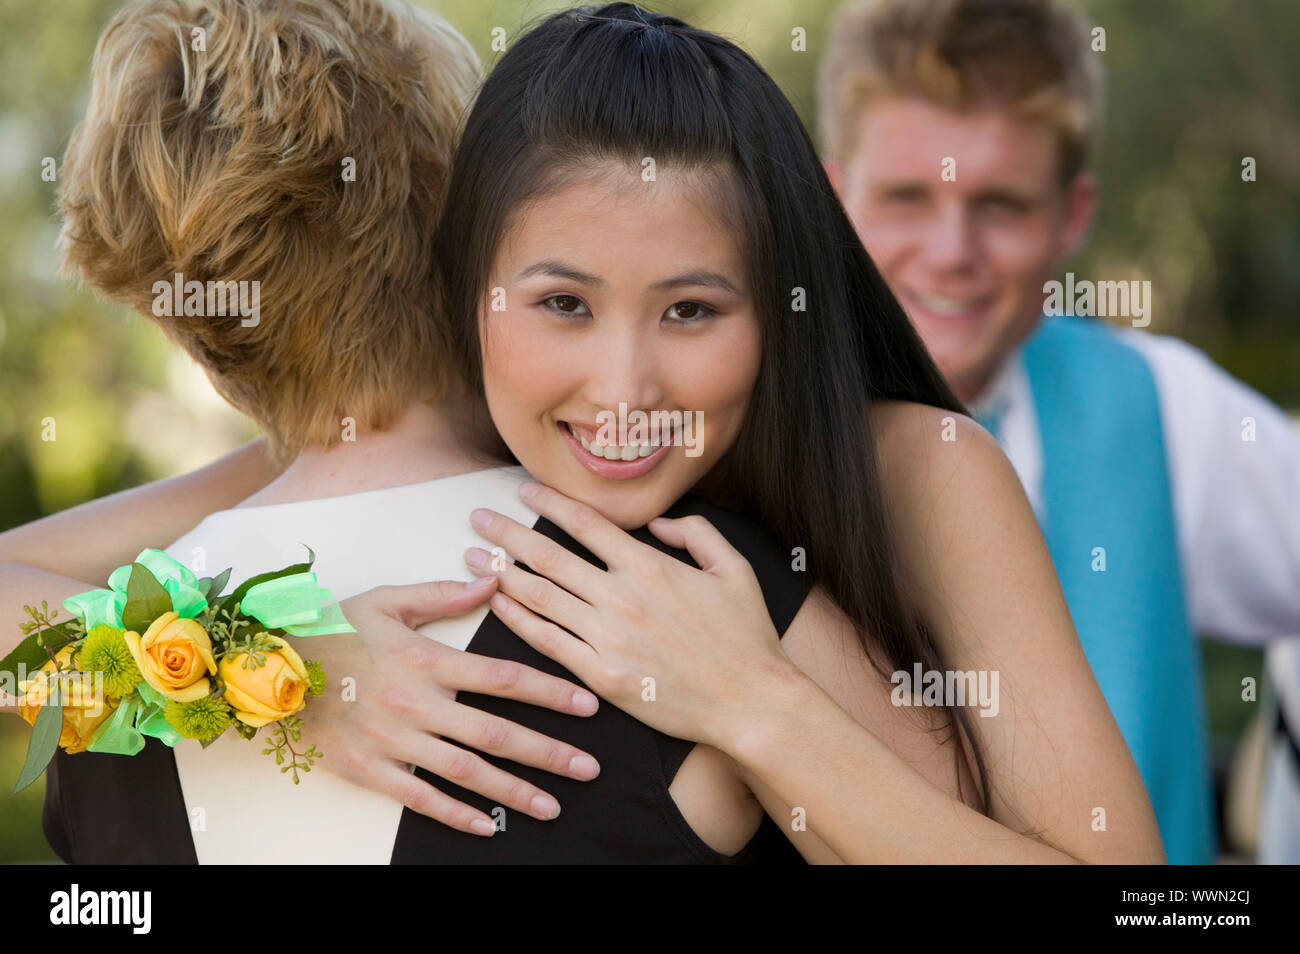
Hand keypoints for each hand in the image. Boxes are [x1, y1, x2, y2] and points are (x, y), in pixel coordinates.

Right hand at [293, 578, 601, 836]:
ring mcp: (395, 742)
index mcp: (428, 661)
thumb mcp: (388, 601)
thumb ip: (444, 594)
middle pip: (497, 734)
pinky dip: (457, 815)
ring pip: (467, 773)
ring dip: (515, 791)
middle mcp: (418, 705)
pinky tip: (490, 826)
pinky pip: (421, 798)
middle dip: (549, 753)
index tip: (589, 705)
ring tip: (554, 806)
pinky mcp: (370, 770)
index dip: (551, 693)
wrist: (269, 670)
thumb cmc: (335, 631)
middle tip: (590, 768)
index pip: (504, 679)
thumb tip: (495, 580)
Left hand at [463, 482, 796, 751]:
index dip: (549, 503)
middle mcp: (622, 597)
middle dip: (508, 533)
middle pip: (550, 556)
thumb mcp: (734, 568)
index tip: (521, 491)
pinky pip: (548, 642)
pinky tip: (497, 603)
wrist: (751, 702)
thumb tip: (656, 522)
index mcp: (651, 566)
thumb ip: (696, 533)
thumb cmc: (746, 635)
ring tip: (473, 556)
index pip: (586, 524)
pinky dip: (518, 619)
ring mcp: (609, 638)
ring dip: (502, 573)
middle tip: (477, 517)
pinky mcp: (601, 676)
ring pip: (541, 596)